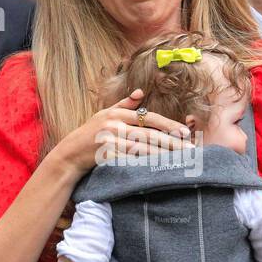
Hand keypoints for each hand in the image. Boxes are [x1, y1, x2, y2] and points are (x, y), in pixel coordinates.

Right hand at [56, 89, 192, 175]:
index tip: (185, 132)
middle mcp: (114, 126)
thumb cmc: (89, 133)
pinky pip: (132, 162)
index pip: (149, 118)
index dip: (168, 125)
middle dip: (172, 142)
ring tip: (181, 160)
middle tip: (191, 149)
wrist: (70, 154)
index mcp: (117, 114)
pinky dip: (147, 165)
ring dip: (164, 155)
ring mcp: (111, 142)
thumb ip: (124, 104)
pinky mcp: (108, 158)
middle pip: (150, 135)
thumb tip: (140, 92)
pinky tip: (161, 169)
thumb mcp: (104, 114)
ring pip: (144, 149)